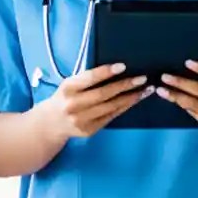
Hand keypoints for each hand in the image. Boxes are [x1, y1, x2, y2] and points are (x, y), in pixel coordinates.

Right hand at [35, 63, 150, 140]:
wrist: (51, 123)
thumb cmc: (65, 97)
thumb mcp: (70, 84)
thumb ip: (87, 79)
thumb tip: (116, 69)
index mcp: (67, 88)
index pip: (89, 78)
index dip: (106, 72)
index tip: (123, 66)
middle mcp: (73, 105)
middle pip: (103, 94)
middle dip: (125, 86)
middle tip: (142, 78)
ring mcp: (81, 120)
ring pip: (110, 107)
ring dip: (130, 98)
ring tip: (145, 90)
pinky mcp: (89, 130)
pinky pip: (111, 117)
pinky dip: (124, 107)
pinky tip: (135, 100)